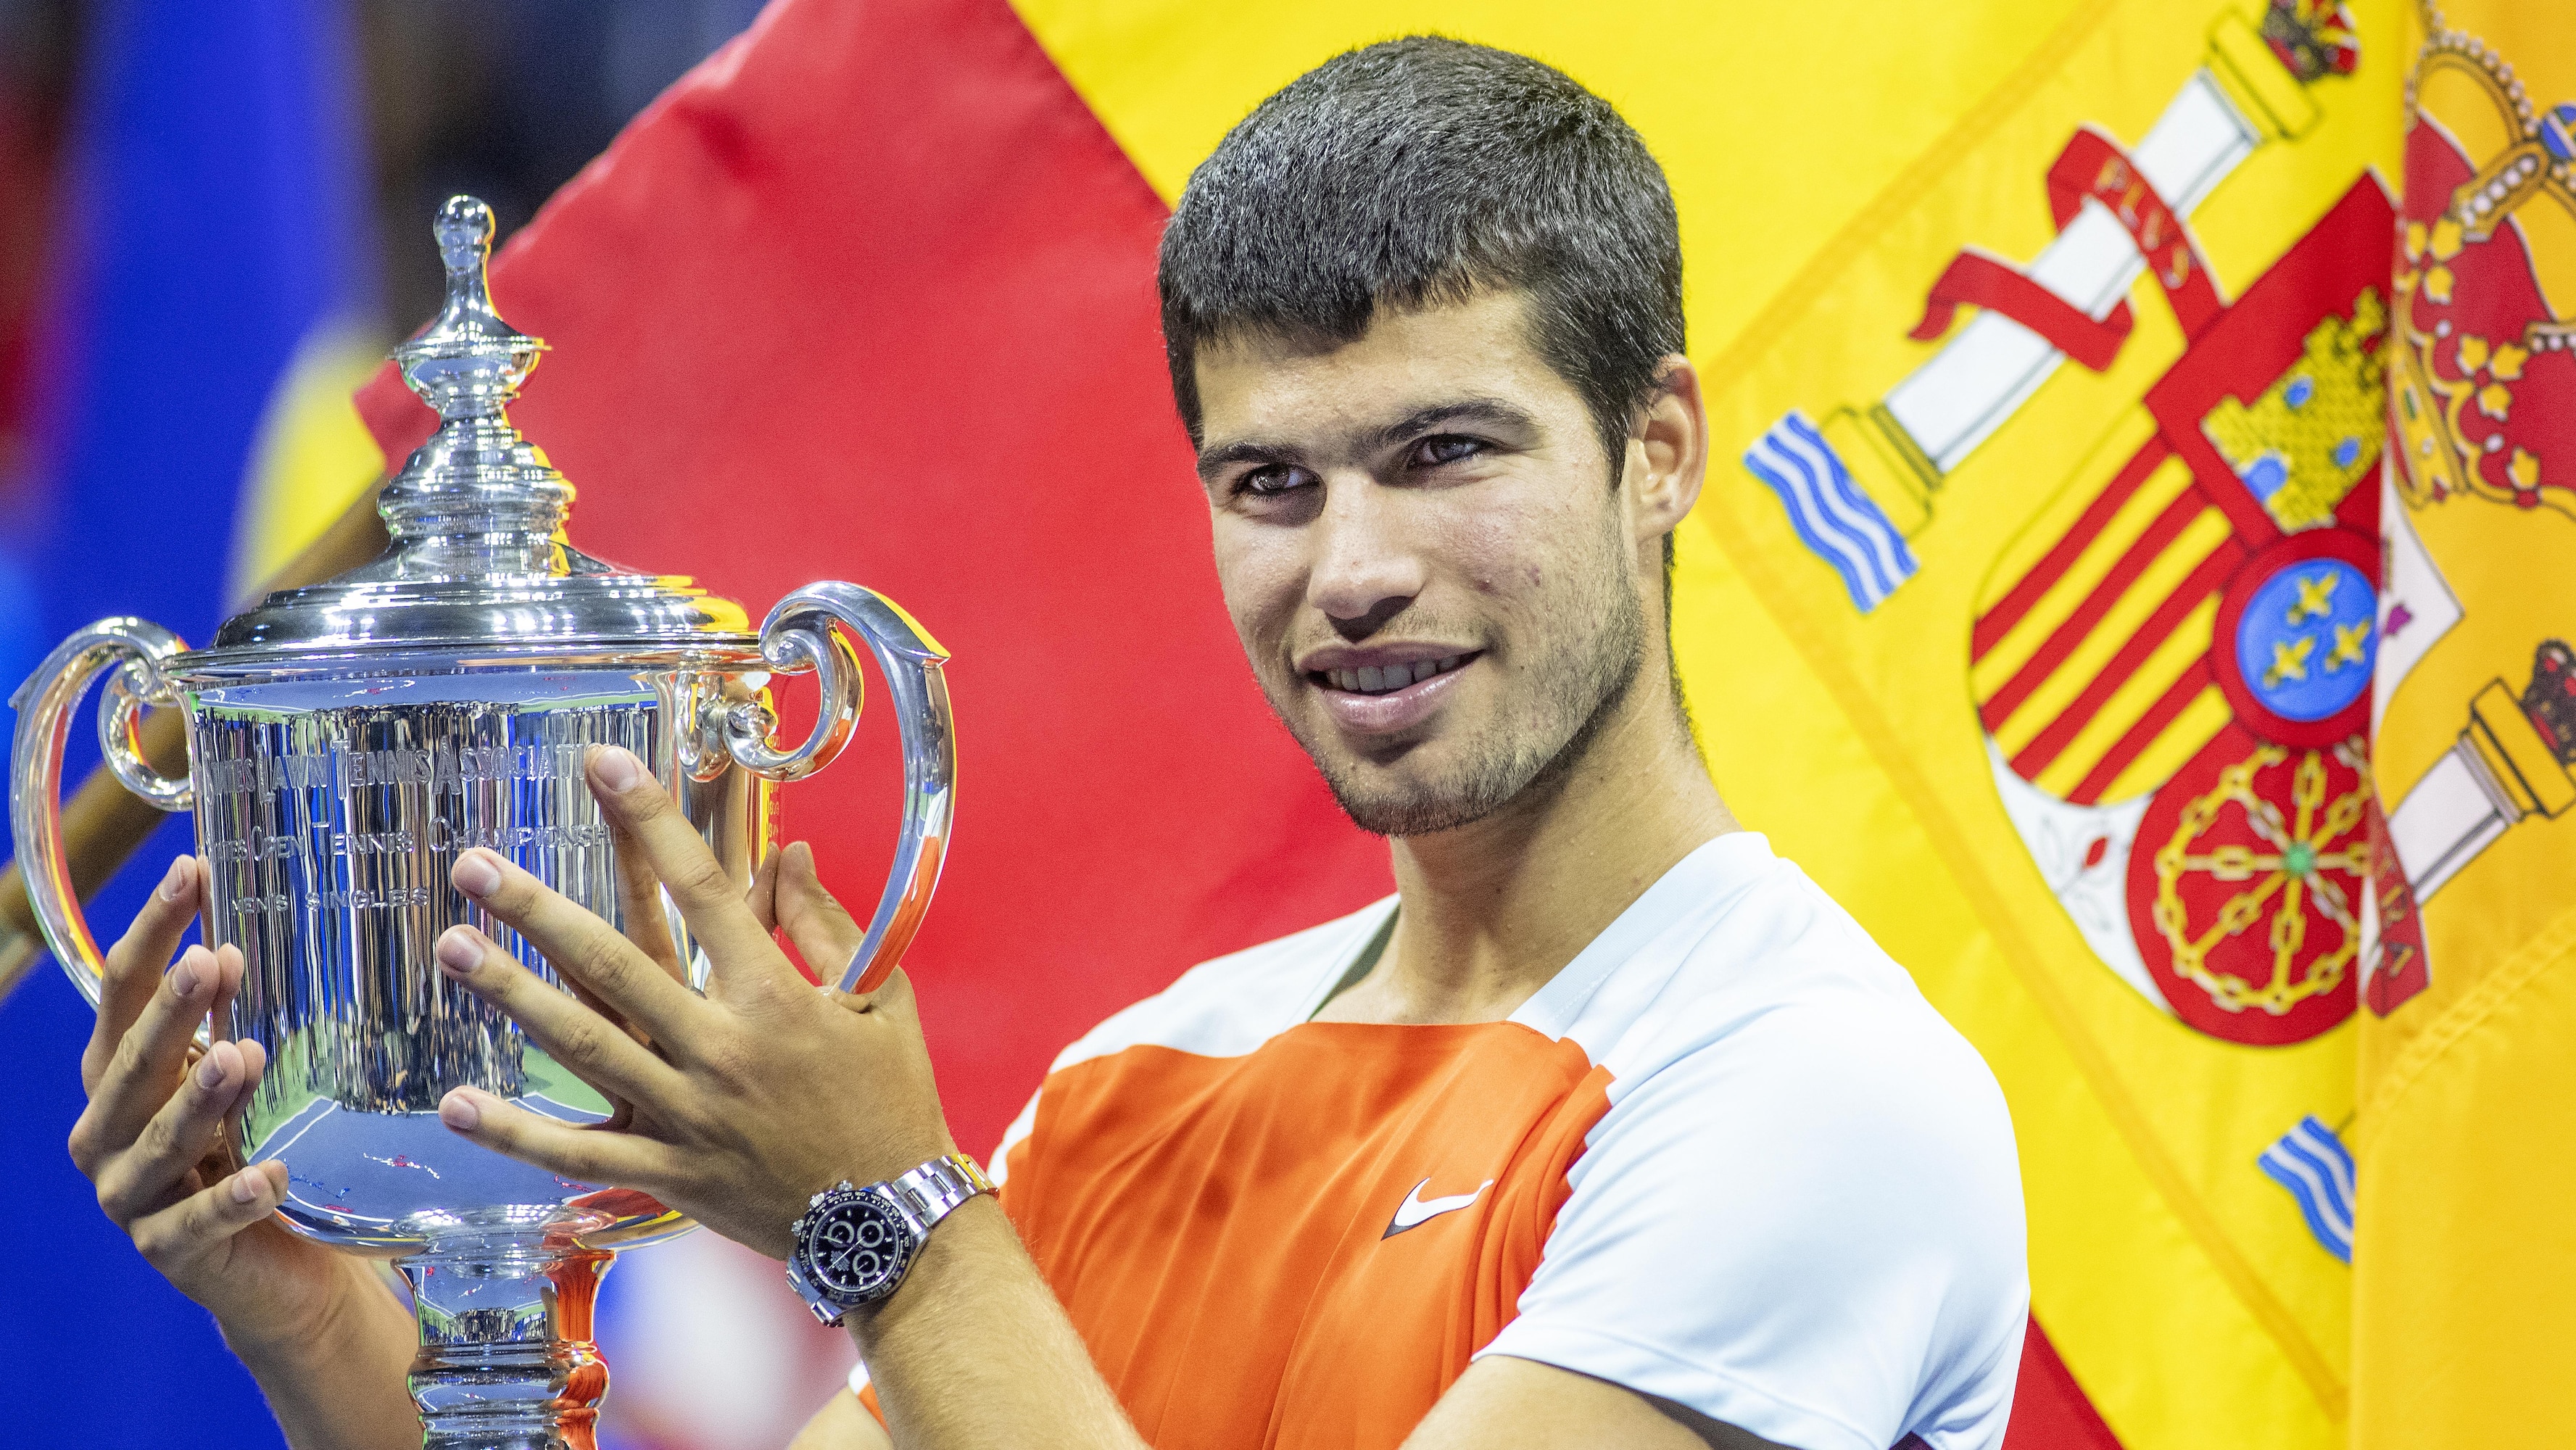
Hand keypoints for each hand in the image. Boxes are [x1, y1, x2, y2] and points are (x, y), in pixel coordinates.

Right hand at [66, 856, 376, 1357]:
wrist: (282, 1263)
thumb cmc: (255, 1147)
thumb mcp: (246, 1078)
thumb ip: (234, 1019)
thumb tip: (231, 945)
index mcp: (118, 1076)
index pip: (123, 994)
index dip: (153, 934)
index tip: (190, 872)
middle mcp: (107, 1132)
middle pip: (131, 1064)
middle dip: (170, 1014)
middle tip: (211, 962)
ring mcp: (130, 1197)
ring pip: (158, 1144)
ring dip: (198, 1100)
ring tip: (241, 1057)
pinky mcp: (171, 1253)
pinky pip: (197, 1226)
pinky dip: (233, 1200)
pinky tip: (270, 1176)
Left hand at [427, 744, 957, 1256]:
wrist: (889, 1218)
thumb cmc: (892, 1099)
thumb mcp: (883, 999)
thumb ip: (829, 925)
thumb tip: (788, 853)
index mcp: (776, 999)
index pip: (703, 892)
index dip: (651, 825)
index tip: (604, 768)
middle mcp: (720, 1051)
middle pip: (617, 964)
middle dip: (541, 911)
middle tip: (476, 866)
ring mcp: (686, 1115)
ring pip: (584, 1046)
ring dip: (513, 995)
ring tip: (453, 947)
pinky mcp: (668, 1173)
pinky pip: (578, 1152)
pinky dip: (516, 1132)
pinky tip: (456, 1103)